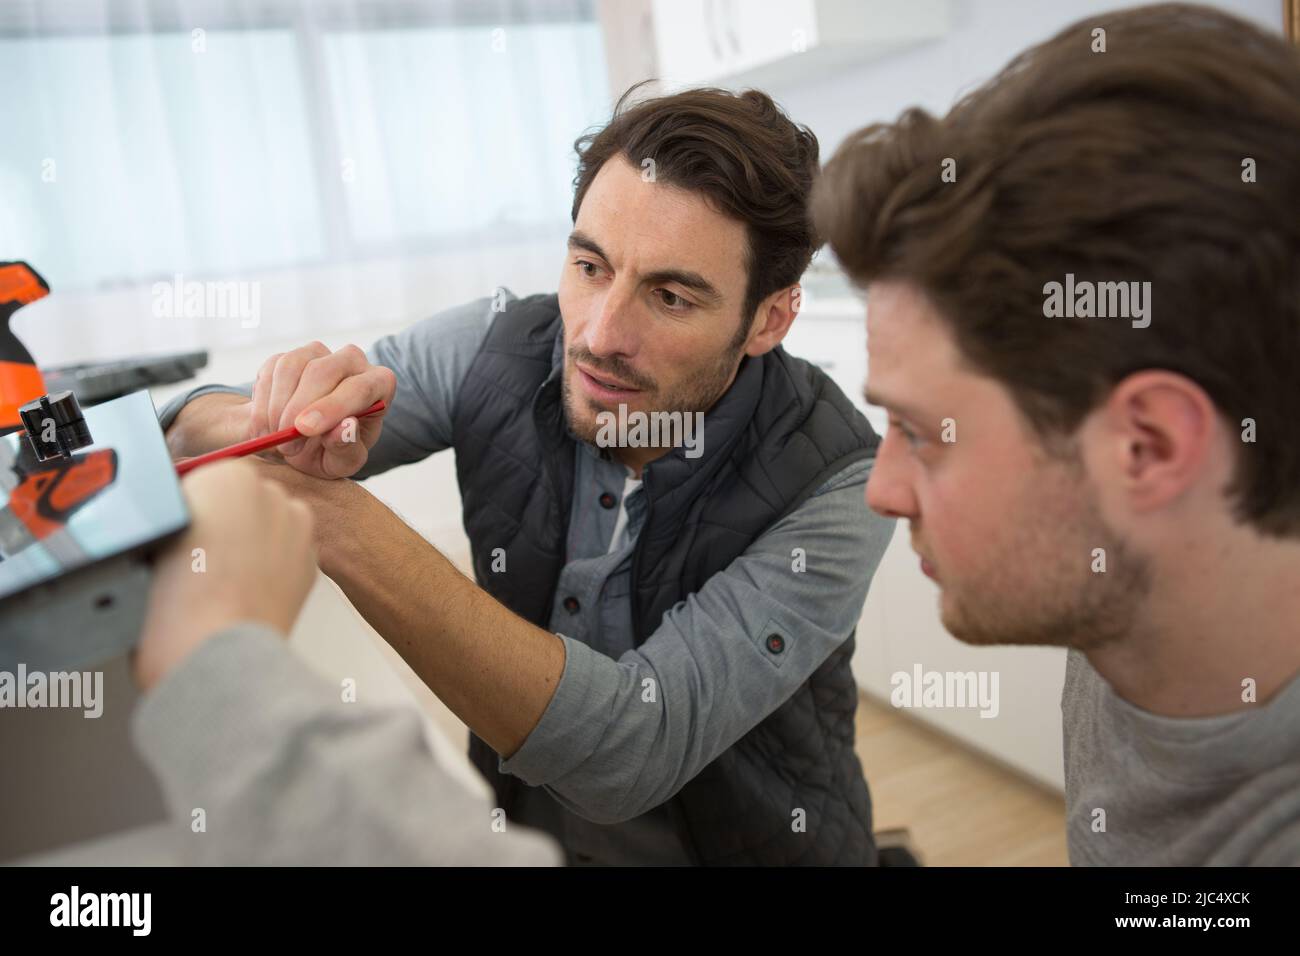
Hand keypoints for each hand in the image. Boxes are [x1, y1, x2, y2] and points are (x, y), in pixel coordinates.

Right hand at [134, 460, 317, 691]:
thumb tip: (186, 504)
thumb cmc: (175, 600)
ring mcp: (298, 527)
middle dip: (226, 518)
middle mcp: (272, 494)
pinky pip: (287, 553)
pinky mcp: (313, 562)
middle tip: (196, 555)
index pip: (209, 475)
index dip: (191, 503)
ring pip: (270, 523)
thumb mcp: (155, 534)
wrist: (213, 651)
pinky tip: (245, 590)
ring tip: (220, 578)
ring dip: (252, 540)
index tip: (179, 526)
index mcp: (227, 476)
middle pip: (244, 496)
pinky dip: (272, 566)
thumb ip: (177, 505)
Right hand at [248, 341, 396, 478]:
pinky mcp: (289, 356)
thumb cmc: (333, 452)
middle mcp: (353, 360)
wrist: (301, 443)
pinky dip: (262, 402)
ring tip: (276, 440)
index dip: (332, 407)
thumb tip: (347, 428)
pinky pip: (271, 371)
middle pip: (324, 371)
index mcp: (379, 383)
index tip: (304, 429)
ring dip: (277, 407)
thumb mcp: (343, 462)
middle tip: (285, 443)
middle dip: (298, 408)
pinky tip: (266, 427)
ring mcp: (320, 353)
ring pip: (292, 367)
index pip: (361, 388)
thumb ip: (347, 448)